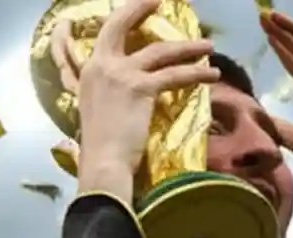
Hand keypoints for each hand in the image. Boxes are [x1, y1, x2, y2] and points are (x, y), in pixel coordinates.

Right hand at [51, 0, 219, 199]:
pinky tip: (212, 76)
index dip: (86, 29)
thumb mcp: (90, 118)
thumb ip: (98, 102)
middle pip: (118, 26)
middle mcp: (99, 68)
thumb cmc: (100, 152)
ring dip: (187, 47)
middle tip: (157, 0)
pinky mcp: (140, 88)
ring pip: (159, 51)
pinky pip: (175, 75)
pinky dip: (196, 74)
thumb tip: (115, 102)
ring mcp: (119, 75)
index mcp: (85, 76)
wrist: (104, 165)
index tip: (89, 17)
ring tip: (208, 47)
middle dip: (138, 8)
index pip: (80, 44)